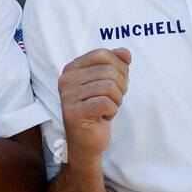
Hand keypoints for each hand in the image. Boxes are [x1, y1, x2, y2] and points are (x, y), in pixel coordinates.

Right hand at [59, 47, 130, 165]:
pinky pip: (106, 103)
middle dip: (120, 87)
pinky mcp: (74, 112)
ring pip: (109, 87)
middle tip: (113, 99)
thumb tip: (125, 52)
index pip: (103, 54)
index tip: (117, 82)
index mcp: (72, 68)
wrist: (87, 139)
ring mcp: (68, 96)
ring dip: (117, 100)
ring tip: (108, 108)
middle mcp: (66, 79)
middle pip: (109, 71)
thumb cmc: (98, 108)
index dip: (119, 67)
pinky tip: (103, 116)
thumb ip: (116, 64)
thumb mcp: (109, 82)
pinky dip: (112, 111)